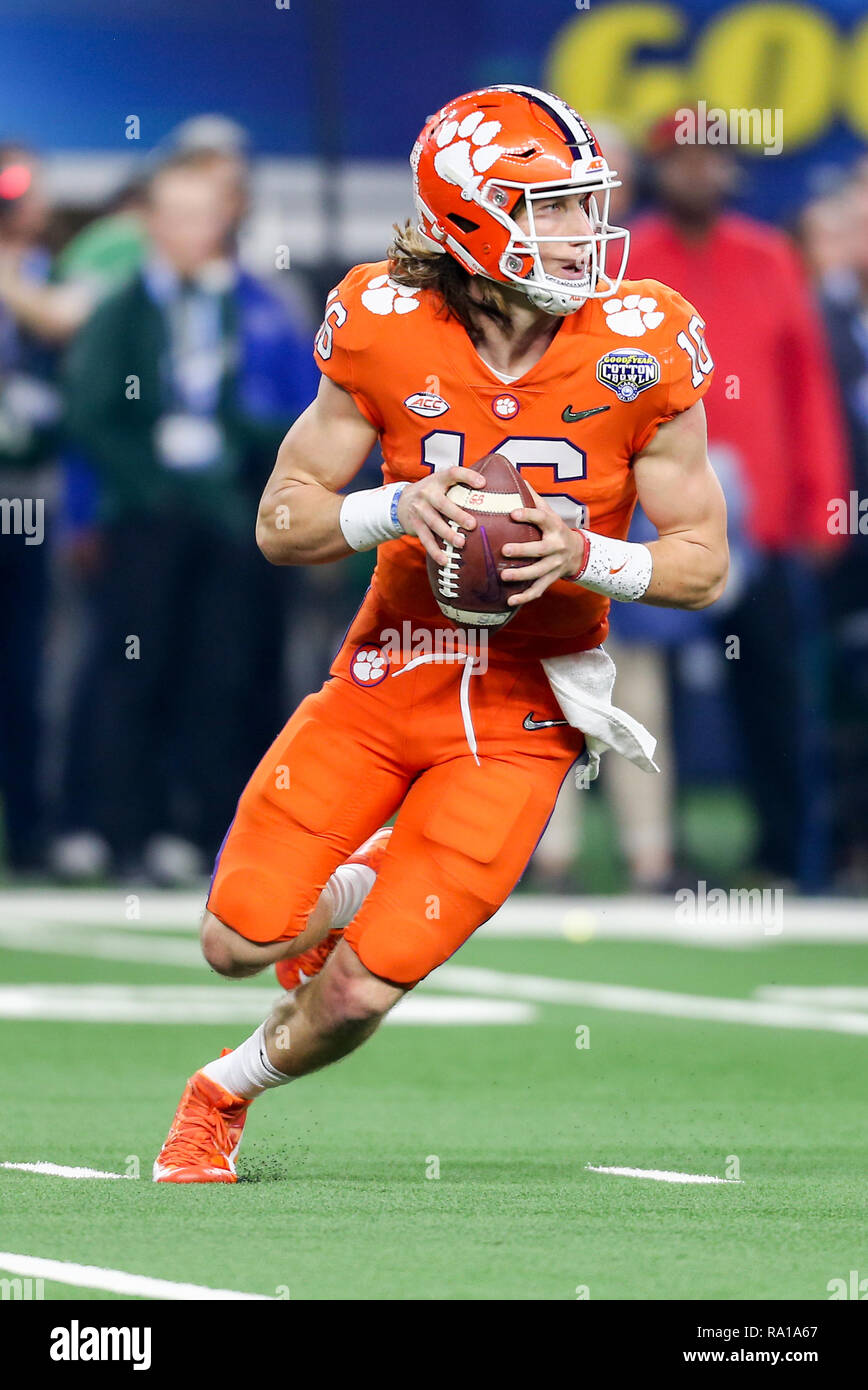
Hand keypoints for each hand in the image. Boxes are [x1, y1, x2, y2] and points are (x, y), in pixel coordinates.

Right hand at [396, 465, 485, 565]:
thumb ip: (460, 484)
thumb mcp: (441, 483)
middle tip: (473, 525)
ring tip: (461, 544)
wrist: (400, 502)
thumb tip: (491, 488)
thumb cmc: (431, 493)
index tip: (483, 483)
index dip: (467, 476)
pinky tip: (445, 560)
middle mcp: (427, 493)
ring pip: (434, 523)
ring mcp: (419, 509)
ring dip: (447, 534)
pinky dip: (435, 551)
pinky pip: (426, 539)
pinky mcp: (415, 525)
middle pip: (443, 503)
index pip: (453, 473)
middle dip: (457, 515)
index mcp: (438, 480)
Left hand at [501, 487, 586, 605]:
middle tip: (504, 550)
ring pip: (538, 572)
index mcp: (554, 526)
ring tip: (503, 576)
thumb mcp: (548, 512)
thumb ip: (532, 497)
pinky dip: (524, 597)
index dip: (528, 515)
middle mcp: (556, 546)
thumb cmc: (554, 529)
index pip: (542, 518)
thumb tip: (513, 476)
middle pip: (540, 550)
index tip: (513, 513)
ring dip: (521, 575)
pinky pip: (538, 590)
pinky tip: (509, 601)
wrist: (578, 553)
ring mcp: (554, 565)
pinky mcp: (551, 580)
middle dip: (522, 550)